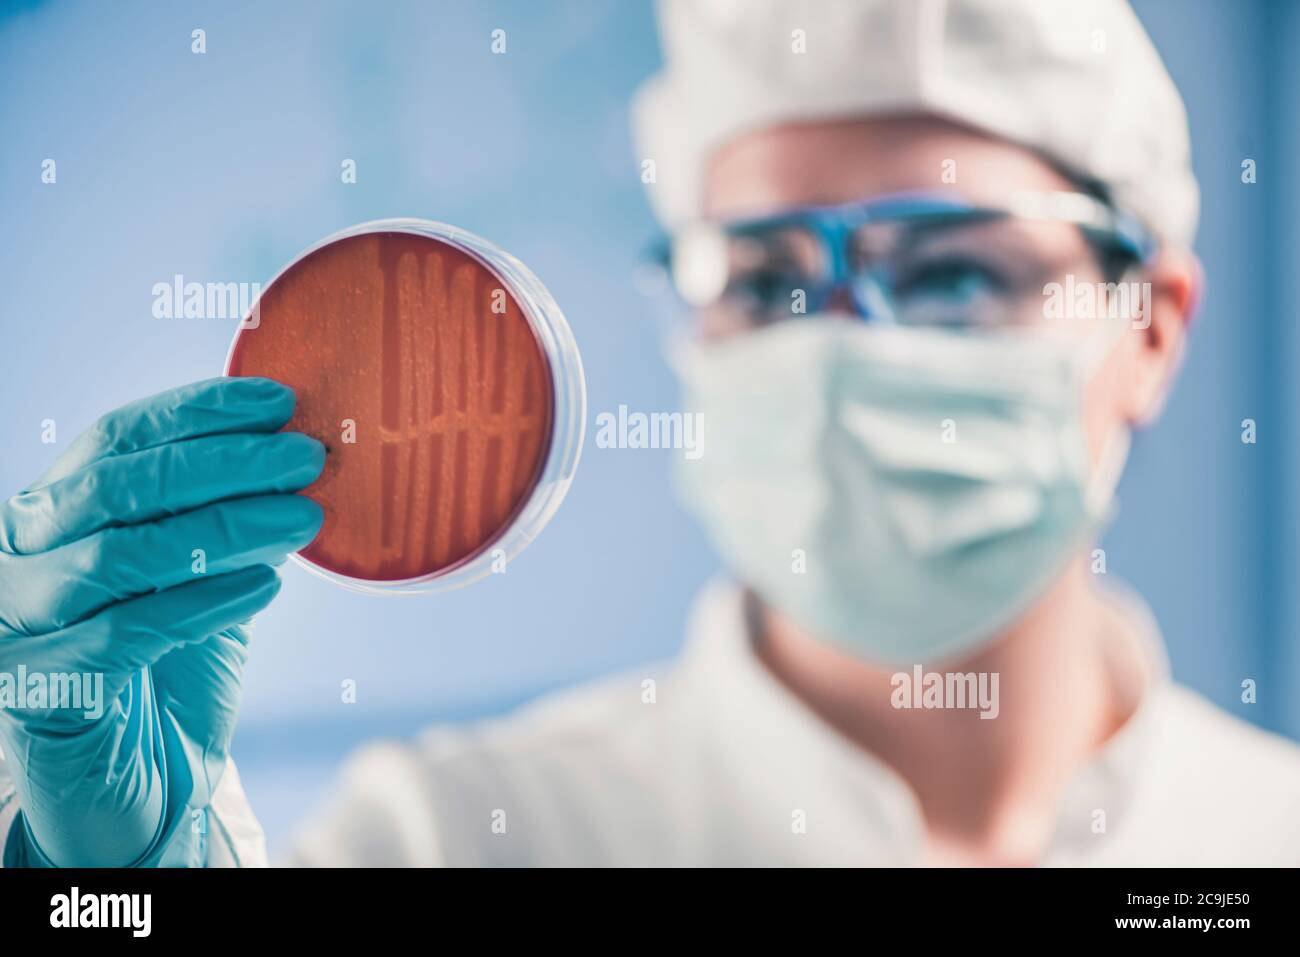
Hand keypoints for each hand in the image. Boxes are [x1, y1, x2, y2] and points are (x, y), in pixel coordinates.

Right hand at [0, 377, 323, 866]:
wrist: (140, 782)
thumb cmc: (173, 668)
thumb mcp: (206, 577)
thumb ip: (232, 521)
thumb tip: (303, 459)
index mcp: (57, 510)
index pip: (120, 437)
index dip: (199, 411)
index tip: (280, 402)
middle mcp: (22, 554)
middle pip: (118, 486)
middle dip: (223, 463)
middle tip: (306, 459)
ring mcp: (19, 621)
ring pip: (118, 555)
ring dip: (223, 529)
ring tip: (302, 520)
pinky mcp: (39, 688)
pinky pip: (124, 634)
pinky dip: (202, 603)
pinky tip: (266, 587)